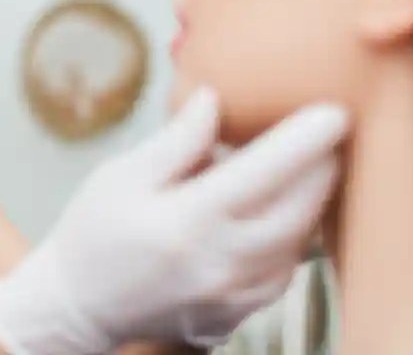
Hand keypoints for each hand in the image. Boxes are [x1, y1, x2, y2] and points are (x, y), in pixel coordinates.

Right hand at [0, 88, 347, 353]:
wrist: (79, 304)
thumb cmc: (94, 232)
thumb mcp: (120, 175)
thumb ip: (174, 142)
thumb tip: (214, 98)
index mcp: (186, 220)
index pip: (263, 173)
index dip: (304, 141)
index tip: (333, 112)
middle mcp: (218, 262)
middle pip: (299, 211)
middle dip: (323, 169)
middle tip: (329, 134)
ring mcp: (232, 295)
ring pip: (299, 244)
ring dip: (311, 205)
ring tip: (304, 170)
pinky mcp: (238, 314)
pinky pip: (284, 273)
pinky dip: (292, 240)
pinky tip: (277, 216)